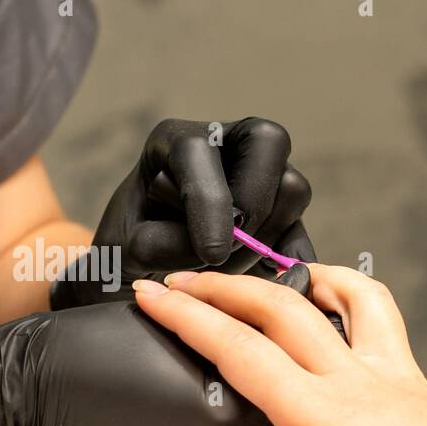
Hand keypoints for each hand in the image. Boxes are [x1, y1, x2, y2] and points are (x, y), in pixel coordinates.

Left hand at [50, 117, 313, 308]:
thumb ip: (163, 243)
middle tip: (227, 252)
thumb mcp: (125, 252)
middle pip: (270, 141)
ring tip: (229, 270)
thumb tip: (221, 246)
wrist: (138, 284)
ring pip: (292, 187)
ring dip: (267, 235)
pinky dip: (290, 262)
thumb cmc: (123, 262)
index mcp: (172, 143)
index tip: (210, 254)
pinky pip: (303, 231)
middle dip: (253, 203)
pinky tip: (266, 284)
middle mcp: (223, 144)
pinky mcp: (280, 213)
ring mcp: (259, 176)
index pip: (199, 151)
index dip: (209, 203)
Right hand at [133, 264, 426, 425]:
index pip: (235, 348)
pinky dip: (349, 294)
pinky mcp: (413, 380)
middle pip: (273, 308)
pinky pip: (377, 316)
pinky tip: (340, 301)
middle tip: (179, 281)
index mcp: (318, 409)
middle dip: (217, 288)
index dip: (185, 316)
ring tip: (254, 275)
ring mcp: (385, 372)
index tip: (149, 294)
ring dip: (284, 279)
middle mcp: (350, 377)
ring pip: (329, 299)